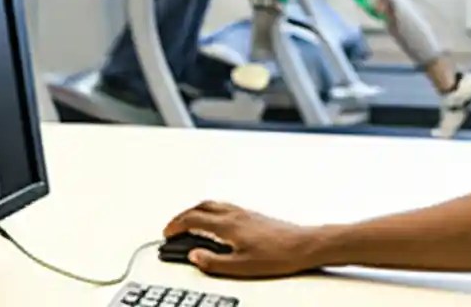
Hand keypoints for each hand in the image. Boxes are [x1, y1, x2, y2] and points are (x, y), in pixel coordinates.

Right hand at [163, 201, 322, 277]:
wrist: (303, 245)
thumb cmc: (277, 255)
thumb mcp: (241, 267)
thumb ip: (214, 262)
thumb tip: (195, 256)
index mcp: (228, 225)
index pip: (193, 218)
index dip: (176, 225)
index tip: (167, 232)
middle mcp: (234, 214)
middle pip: (200, 206)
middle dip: (182, 215)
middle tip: (173, 227)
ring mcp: (244, 212)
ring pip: (212, 204)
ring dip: (196, 210)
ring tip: (189, 222)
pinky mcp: (252, 215)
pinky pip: (223, 206)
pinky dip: (210, 211)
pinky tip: (215, 222)